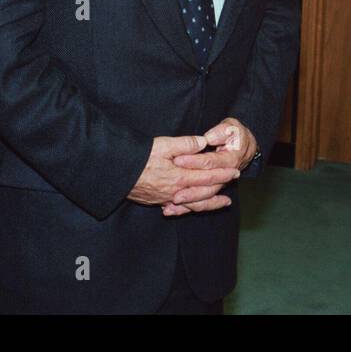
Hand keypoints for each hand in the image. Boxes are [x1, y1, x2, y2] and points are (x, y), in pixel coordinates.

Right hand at [126, 135, 241, 211]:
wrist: (115, 173)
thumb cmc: (138, 157)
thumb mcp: (163, 145)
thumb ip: (185, 144)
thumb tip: (203, 142)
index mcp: (180, 177)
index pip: (207, 176)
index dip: (222, 174)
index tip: (235, 171)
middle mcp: (175, 192)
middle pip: (204, 193)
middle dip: (220, 187)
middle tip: (233, 182)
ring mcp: (165, 199)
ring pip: (193, 204)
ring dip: (210, 203)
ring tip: (222, 203)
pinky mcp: (156, 201)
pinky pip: (178, 209)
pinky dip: (188, 209)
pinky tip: (190, 207)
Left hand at [165, 118, 256, 216]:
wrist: (244, 146)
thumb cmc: (235, 134)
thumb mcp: (232, 128)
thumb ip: (221, 132)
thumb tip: (209, 138)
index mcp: (230, 160)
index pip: (210, 162)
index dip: (194, 161)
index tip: (178, 159)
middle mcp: (225, 176)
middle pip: (206, 184)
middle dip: (189, 187)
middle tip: (172, 186)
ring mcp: (218, 184)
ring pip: (204, 197)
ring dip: (188, 201)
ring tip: (172, 203)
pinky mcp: (211, 188)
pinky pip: (200, 203)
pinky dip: (186, 208)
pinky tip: (170, 210)